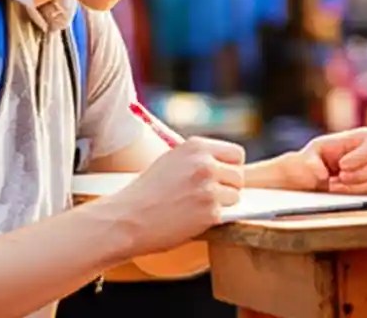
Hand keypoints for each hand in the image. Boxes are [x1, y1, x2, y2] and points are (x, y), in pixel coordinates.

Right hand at [104, 137, 244, 255]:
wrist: (127, 219)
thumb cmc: (145, 193)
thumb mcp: (170, 161)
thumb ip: (196, 159)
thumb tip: (223, 167)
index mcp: (196, 146)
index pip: (235, 153)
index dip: (230, 167)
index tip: (222, 177)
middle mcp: (205, 163)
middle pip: (239, 176)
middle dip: (228, 187)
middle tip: (207, 197)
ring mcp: (208, 188)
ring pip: (235, 196)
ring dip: (222, 204)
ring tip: (196, 208)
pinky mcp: (210, 212)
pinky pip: (226, 215)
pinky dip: (213, 220)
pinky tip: (192, 219)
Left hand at [286, 127, 366, 193]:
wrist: (310, 185)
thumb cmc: (309, 167)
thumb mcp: (303, 161)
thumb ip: (308, 164)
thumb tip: (320, 173)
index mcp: (358, 137)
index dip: (360, 155)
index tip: (342, 167)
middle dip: (364, 175)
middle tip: (339, 182)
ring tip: (343, 189)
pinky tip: (353, 197)